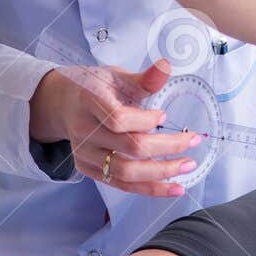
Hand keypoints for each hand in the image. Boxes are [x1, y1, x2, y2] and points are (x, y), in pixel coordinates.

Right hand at [28, 59, 200, 196]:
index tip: (163, 116)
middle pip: (128, 148)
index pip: (118, 119)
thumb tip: (166, 66)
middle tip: (193, 140)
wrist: (63, 104)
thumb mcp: (116, 76)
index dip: (144, 121)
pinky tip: (172, 187)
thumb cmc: (94, 87)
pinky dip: (149, 188)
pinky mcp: (88, 170)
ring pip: (125, 173)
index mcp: (89, 101)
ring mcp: (84, 154)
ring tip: (187, 166)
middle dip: (166, 147)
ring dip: (161, 173)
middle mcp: (83, 131)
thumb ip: (143, 78)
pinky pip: (121, 184)